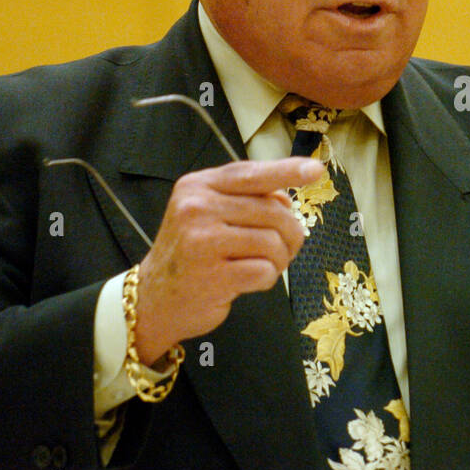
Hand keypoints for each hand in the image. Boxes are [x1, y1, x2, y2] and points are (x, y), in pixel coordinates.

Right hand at [132, 157, 323, 364]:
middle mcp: (196, 208)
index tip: (316, 169)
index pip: (251, 174)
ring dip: (278, 260)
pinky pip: (265, 271)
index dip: (287, 171)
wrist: (154, 300)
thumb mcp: (207, 215)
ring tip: (260, 267)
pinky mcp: (212, 276)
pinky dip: (266, 279)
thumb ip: (244, 199)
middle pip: (273, 212)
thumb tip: (286, 198)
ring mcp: (202, 242)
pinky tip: (246, 282)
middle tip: (282, 250)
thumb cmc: (191, 254)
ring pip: (273, 243)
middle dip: (290, 234)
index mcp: (197, 186)